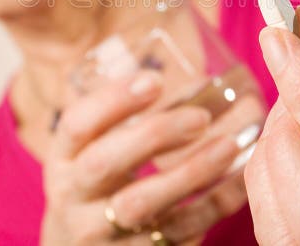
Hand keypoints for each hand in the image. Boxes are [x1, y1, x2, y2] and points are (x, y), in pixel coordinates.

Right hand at [40, 71, 243, 244]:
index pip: (76, 125)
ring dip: (188, 173)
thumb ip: (119, 117)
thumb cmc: (96, 183)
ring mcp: (100, 231)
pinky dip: (210, 208)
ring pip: (140, 204)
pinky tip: (236, 184)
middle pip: (104, 163)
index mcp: (63, 158)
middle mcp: (73, 195)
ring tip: (228, 146)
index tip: (154, 80)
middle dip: (153, 136)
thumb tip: (182, 71)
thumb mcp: (89, 149)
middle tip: (200, 117)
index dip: (113, 101)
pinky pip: (175, 234)